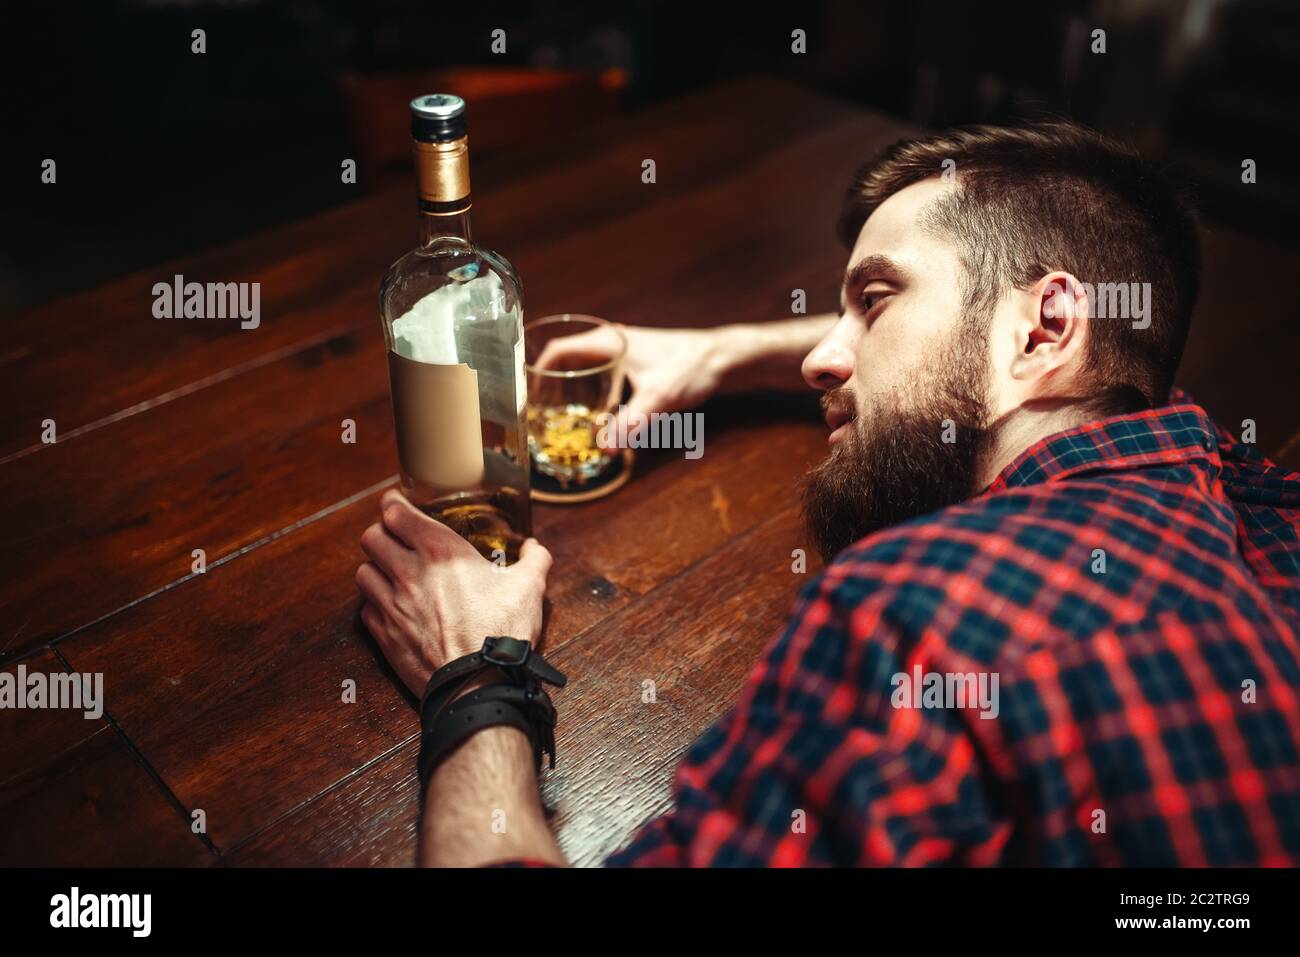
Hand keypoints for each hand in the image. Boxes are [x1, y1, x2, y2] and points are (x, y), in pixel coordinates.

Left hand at [355, 489, 552, 695]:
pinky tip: (392, 608)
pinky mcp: (385, 635)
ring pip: (362, 572)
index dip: (393, 504)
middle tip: (394, 538)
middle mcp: (409, 573)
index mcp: (441, 552)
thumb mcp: (529, 588)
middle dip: (381, 533)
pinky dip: (375, 605)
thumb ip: (533, 560)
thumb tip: (534, 547)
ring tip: (389, 572)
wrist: (479, 683)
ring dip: (374, 568)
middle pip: (371, 537)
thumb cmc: (502, 632)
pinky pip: (366, 609)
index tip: (396, 504)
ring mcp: (392, 605)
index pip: (396, 513)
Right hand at [533, 323, 727, 445]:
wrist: (723, 357)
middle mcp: (610, 342)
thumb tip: (606, 450)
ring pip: (584, 368)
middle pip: (567, 361)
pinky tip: (594, 414)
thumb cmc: (692, 367)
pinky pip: (601, 374)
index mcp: (606, 341)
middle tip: (541, 416)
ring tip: (560, 419)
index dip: (538, 373)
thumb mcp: (659, 398)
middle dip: (552, 387)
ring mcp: (623, 351)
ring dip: (571, 389)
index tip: (528, 397)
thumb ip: (632, 423)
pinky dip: (591, 391)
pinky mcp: (635, 362)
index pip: (557, 350)